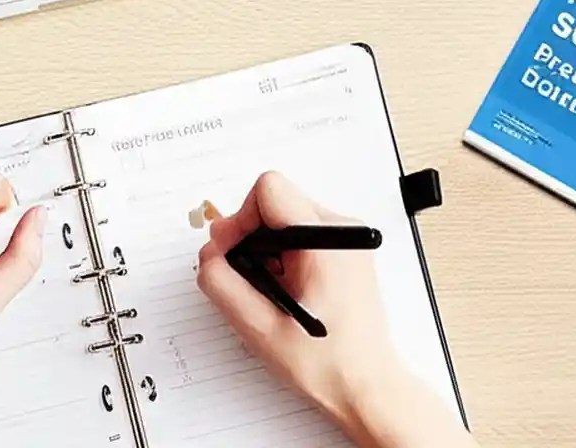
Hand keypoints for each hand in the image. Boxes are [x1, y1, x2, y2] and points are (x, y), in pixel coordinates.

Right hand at [196, 171, 474, 447]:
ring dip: (266, 251)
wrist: (366, 385)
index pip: (269, 190)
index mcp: (327, 242)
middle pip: (274, 203)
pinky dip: (282, 258)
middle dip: (250, 239)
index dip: (240, 219)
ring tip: (275, 292)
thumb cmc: (327, 363)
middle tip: (251, 281)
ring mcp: (347, 240)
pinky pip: (298, 235)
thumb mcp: (259, 328)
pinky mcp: (344, 251)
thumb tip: (208, 254)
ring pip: (283, 218)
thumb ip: (223, 284)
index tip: (235, 253)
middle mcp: (343, 232)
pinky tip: (288, 291)